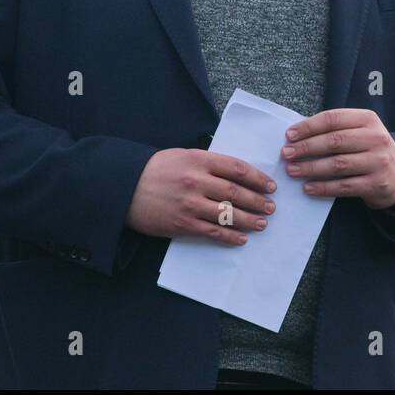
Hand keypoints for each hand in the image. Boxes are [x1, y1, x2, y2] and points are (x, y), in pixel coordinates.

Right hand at [126, 148, 276, 245]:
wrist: (124, 187)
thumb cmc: (157, 169)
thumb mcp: (184, 156)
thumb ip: (210, 163)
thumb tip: (238, 173)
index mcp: (199, 160)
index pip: (237, 169)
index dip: (258, 179)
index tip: (270, 186)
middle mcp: (196, 181)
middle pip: (236, 193)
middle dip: (258, 201)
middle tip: (271, 207)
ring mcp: (189, 204)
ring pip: (228, 214)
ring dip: (249, 220)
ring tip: (262, 223)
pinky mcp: (182, 224)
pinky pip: (212, 232)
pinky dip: (230, 236)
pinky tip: (241, 238)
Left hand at [282, 108, 394, 210]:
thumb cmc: (369, 150)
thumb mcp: (359, 132)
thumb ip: (335, 129)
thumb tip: (297, 133)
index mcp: (368, 119)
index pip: (333, 119)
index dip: (308, 127)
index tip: (289, 135)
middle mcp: (376, 138)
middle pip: (334, 141)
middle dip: (306, 147)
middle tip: (286, 154)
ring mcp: (378, 161)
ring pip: (337, 164)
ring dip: (311, 168)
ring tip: (293, 170)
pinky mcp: (376, 183)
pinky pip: (344, 186)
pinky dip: (323, 187)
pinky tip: (308, 187)